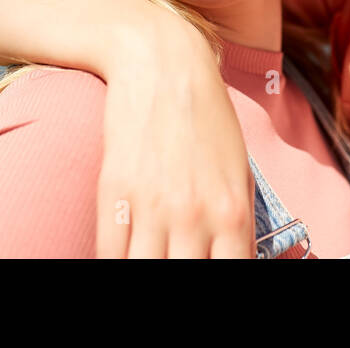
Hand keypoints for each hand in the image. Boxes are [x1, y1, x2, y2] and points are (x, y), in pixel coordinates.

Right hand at [96, 19, 254, 257]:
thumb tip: (234, 260)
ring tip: (150, 256)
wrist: (164, 65)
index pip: (230, 276)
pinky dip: (114, 262)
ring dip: (146, 269)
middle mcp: (194, 216)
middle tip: (175, 262)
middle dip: (180, 276)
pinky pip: (109, 255)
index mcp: (232, 213)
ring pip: (143, 272)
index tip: (204, 275)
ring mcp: (151, 207)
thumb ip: (239, 226)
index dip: (216, 283)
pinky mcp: (114, 193)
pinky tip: (124, 254)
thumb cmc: (208, 117)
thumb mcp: (239, 171)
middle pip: (182, 278)